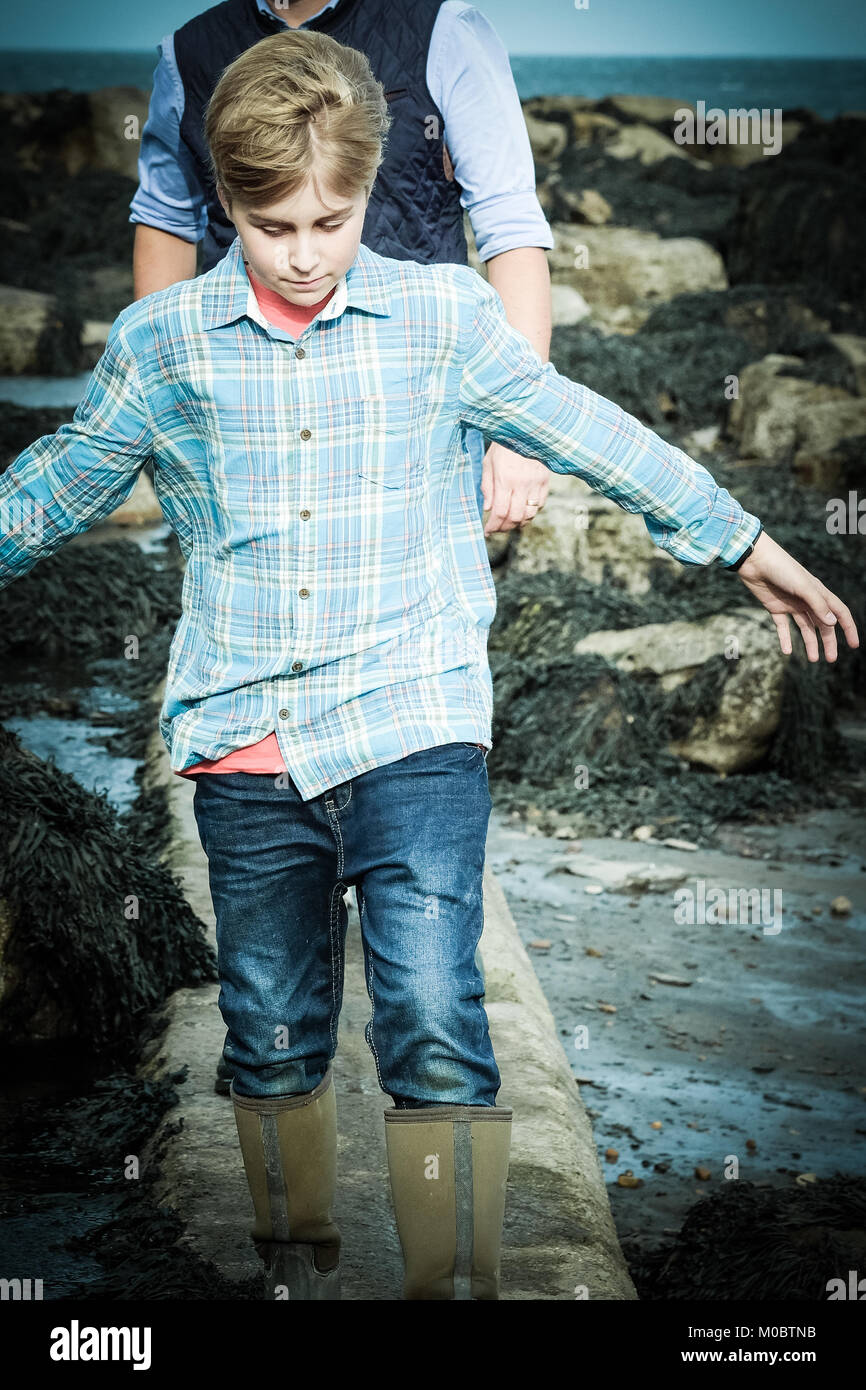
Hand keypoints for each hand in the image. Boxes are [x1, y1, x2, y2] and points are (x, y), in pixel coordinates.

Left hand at [480, 441, 549, 535]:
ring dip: (518, 523)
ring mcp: (536, 483)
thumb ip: (487, 487)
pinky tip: (521, 511)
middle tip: (497, 529)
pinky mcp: (545, 482)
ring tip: (508, 523)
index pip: (500, 512)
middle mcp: (522, 484)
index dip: (493, 526)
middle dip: (505, 528)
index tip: (487, 531)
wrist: (526, 430)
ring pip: (529, 515)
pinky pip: (539, 505)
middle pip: (515, 518)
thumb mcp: (488, 463)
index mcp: (505, 479)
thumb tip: (488, 509)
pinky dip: (530, 513)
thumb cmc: (503, 446)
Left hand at [736, 531, 858, 661]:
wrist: (755, 560)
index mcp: (819, 593)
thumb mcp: (803, 586)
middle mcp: (808, 600)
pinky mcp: (775, 607)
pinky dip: (785, 639)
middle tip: (831, 659)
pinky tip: (787, 652)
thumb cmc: (781, 568)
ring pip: (805, 628)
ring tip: (813, 659)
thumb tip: (832, 623)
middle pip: (823, 625)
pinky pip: (783, 627)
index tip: (854, 645)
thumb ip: (818, 605)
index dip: (848, 628)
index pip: (839, 612)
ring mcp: (792, 604)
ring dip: (810, 644)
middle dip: (828, 642)